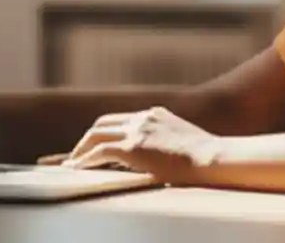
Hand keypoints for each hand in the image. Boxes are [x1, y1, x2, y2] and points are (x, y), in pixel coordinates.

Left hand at [63, 106, 222, 184]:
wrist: (213, 158)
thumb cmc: (206, 157)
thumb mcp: (183, 142)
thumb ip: (167, 143)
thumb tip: (161, 158)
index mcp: (155, 114)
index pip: (121, 120)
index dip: (105, 132)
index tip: (96, 143)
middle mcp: (143, 117)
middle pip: (103, 123)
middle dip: (88, 138)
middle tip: (77, 153)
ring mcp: (137, 130)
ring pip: (96, 135)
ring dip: (81, 150)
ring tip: (71, 163)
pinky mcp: (133, 147)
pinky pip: (99, 152)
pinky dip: (84, 160)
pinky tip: (76, 169)